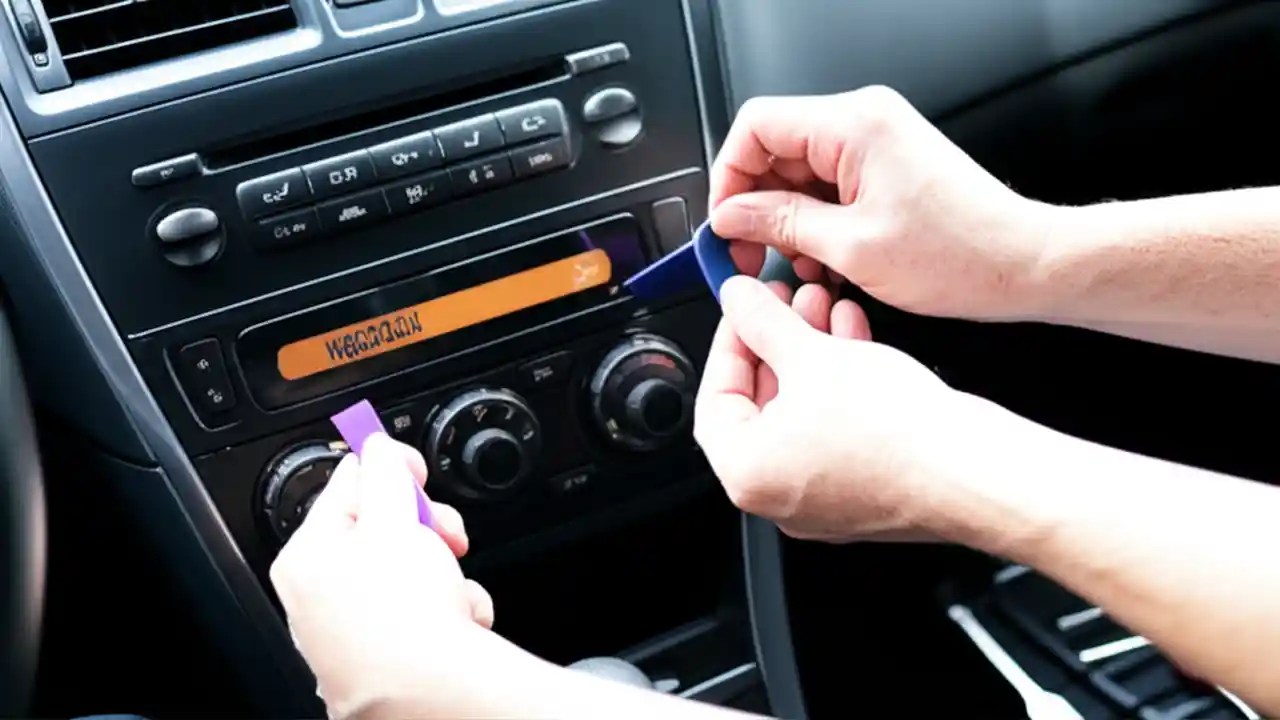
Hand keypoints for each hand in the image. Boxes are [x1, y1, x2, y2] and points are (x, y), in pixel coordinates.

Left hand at [270, 434, 494, 718]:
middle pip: (380, 531)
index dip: (392, 472)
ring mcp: (345, 633)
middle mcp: (315, 596)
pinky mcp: (377, 661)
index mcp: (306, 554)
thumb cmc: (403, 613)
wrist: (430, 698)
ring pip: (407, 574)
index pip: (348, 484)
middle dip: (426, 530)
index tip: (419, 474)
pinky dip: (444, 612)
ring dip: (442, 573)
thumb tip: (375, 444)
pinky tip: (455, 621)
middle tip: (447, 537)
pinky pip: (417, 615)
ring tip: (453, 592)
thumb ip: (385, 472)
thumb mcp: (396, 517)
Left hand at [694, 276, 1007, 540]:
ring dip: (810, 355)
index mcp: (748, 474)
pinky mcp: (864, 493)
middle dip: (776, 342)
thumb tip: (739, 302)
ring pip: (801, 413)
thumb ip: (763, 322)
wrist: (975, 472)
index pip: (715, 399)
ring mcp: (823, 501)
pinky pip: (834, 430)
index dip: (728, 343)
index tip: (743, 310)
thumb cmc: (898, 434)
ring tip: (824, 307)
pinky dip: (837, 385)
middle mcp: (778, 498)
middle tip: (786, 301)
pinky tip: (852, 337)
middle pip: (759, 405)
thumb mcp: (813, 355)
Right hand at [709, 86, 1051, 320]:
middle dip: (757, 206)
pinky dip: (817, 223)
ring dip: (788, 222)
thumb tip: (731, 216)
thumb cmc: (961, 255)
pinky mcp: (887, 165)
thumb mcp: (850, 249)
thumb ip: (779, 224)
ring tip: (800, 267)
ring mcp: (878, 141)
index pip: (756, 126)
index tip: (725, 222)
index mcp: (854, 125)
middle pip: (775, 149)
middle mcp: (866, 121)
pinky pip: (829, 185)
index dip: (728, 176)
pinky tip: (824, 261)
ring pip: (799, 173)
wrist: (1022, 265)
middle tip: (750, 255)